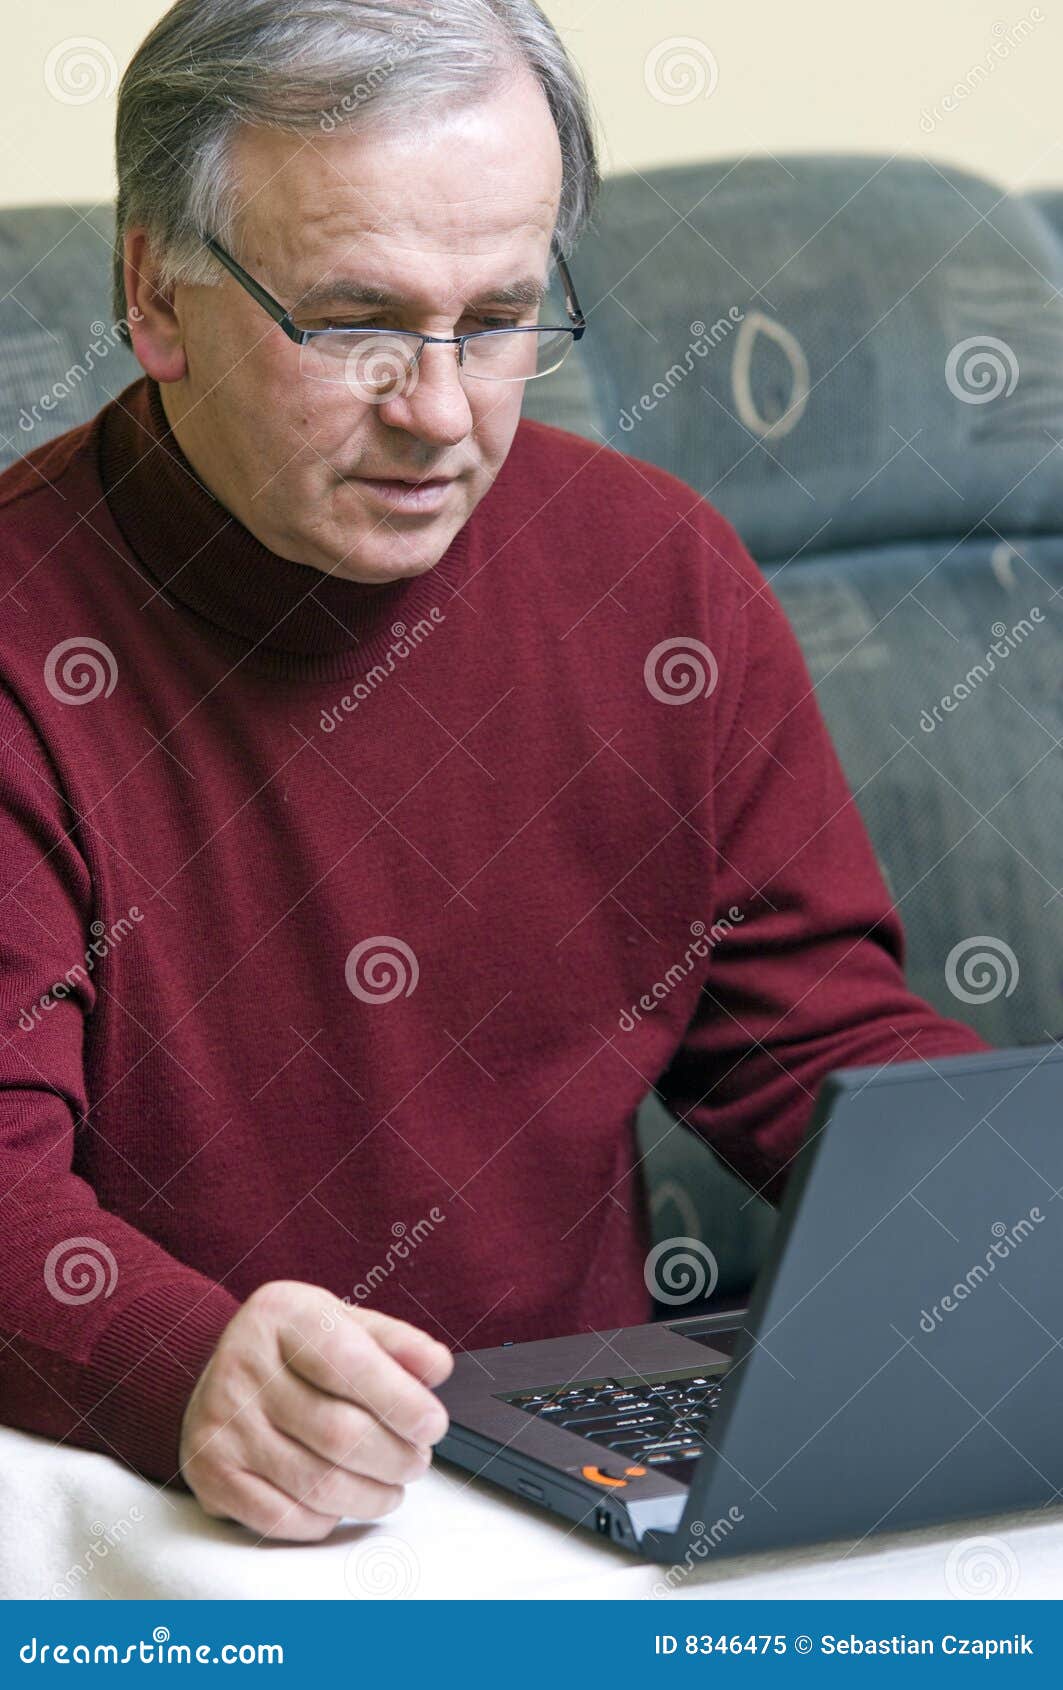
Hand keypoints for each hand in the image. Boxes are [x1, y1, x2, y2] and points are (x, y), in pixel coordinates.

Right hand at [178, 1279, 453, 1540]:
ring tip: (393, 1485)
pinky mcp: (210, 1473)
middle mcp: (242, 1365)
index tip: (433, 1425)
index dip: (399, 1400)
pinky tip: (342, 1499)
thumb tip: (438, 1367)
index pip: (348, 1361)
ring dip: (371, 1495)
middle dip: (395, 1457)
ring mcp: (221, 1422)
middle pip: (338, 1433)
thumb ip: (396, 1342)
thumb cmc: (298, 1349)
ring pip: (316, 1484)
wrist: (222, 1372)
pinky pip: (283, 1518)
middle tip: (417, 1461)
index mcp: (282, 1315)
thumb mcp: (345, 1323)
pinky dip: (326, 1518)